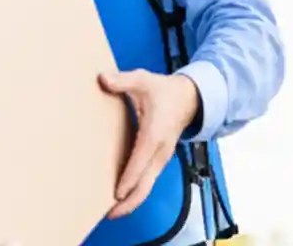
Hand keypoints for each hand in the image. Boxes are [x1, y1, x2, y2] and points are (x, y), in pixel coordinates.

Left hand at [98, 69, 200, 218]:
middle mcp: (160, 151)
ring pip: (147, 186)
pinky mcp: (158, 160)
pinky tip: (121, 199)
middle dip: (130, 200)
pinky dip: (136, 192)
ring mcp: (161, 158)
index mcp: (155, 133)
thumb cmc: (163, 90)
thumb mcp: (143, 79)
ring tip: (111, 213)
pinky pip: (147, 181)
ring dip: (132, 200)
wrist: (189, 98)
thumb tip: (104, 79)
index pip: (142, 159)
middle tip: (109, 213)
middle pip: (147, 183)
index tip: (117, 192)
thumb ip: (123, 81)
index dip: (130, 177)